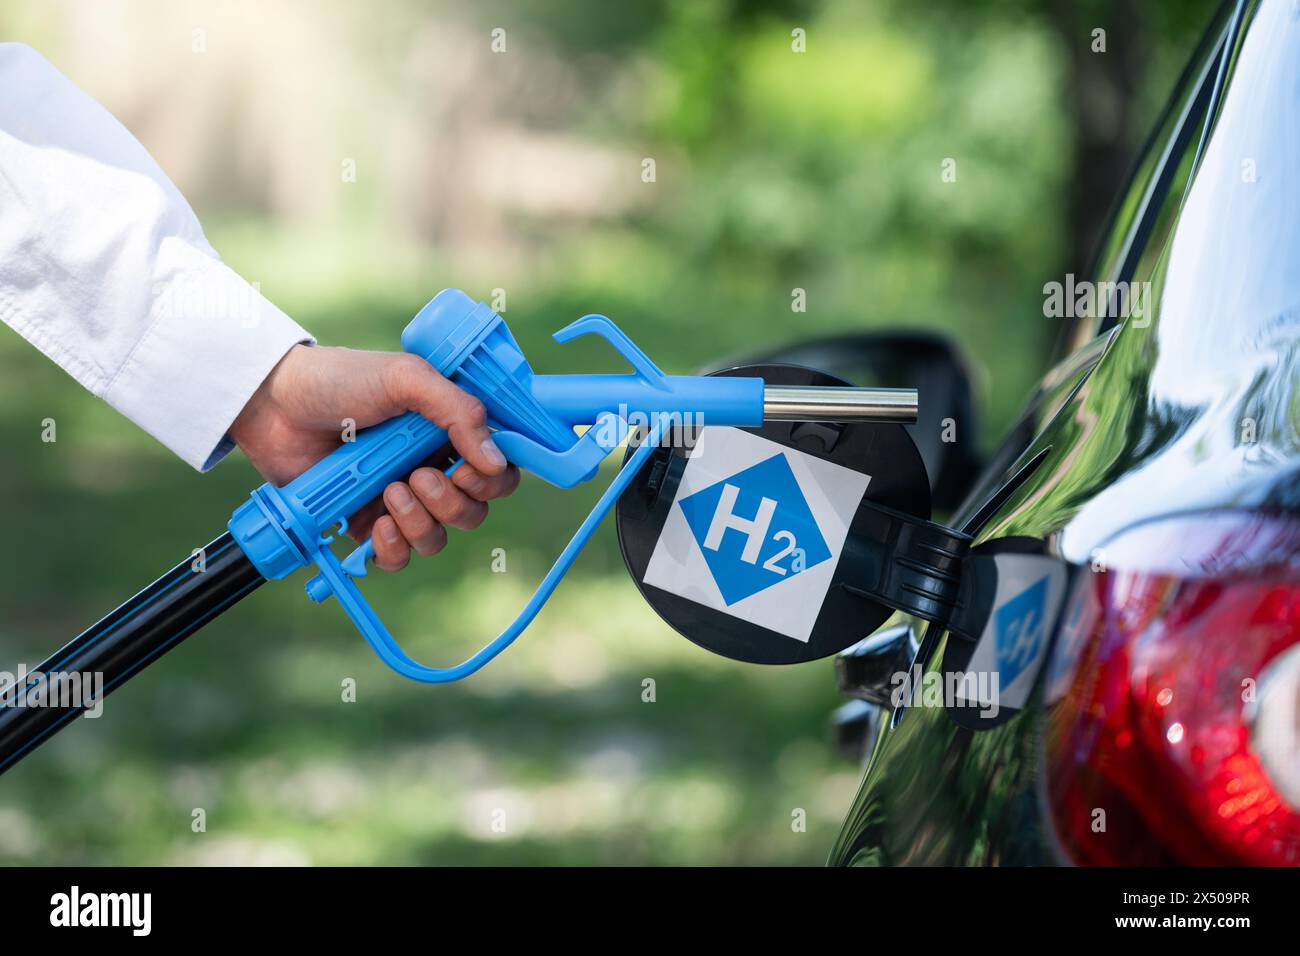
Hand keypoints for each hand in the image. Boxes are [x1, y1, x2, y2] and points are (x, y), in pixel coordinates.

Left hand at [230, 344, 519, 570]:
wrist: (276, 402)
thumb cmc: (343, 379)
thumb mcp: (408, 379)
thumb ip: (459, 412)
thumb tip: (495, 463)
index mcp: (450, 435)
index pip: (497, 473)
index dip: (491, 482)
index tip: (466, 468)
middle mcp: (431, 470)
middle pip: (472, 512)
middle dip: (452, 503)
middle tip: (418, 476)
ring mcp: (398, 500)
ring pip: (437, 539)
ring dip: (421, 523)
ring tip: (391, 491)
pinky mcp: (365, 522)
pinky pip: (397, 557)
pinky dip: (394, 550)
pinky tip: (378, 526)